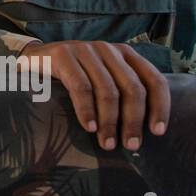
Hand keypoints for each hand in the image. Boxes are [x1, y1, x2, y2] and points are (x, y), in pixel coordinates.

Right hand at [20, 41, 169, 150]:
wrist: (36, 57)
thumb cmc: (76, 75)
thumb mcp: (104, 78)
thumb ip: (122, 93)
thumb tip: (144, 132)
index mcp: (125, 55)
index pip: (154, 79)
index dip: (160, 107)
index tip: (157, 132)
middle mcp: (108, 49)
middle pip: (132, 88)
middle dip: (133, 120)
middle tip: (131, 145)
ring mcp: (85, 50)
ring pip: (107, 90)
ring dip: (110, 121)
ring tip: (107, 143)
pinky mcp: (63, 55)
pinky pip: (80, 87)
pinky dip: (86, 110)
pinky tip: (89, 127)